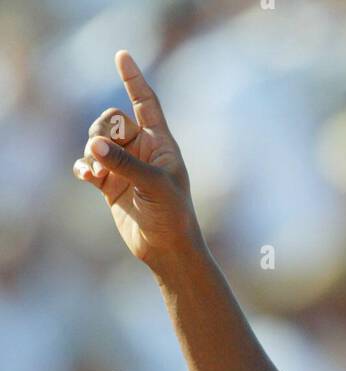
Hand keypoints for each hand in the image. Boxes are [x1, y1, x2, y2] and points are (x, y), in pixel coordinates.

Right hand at [73, 49, 202, 268]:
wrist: (166, 249)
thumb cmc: (172, 216)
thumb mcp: (153, 186)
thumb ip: (124, 163)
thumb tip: (93, 145)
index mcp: (161, 143)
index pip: (146, 103)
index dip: (133, 80)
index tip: (121, 55)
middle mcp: (142, 150)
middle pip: (111, 121)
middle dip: (102, 130)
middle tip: (101, 150)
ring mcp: (125, 166)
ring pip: (96, 141)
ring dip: (91, 151)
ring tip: (95, 172)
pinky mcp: (111, 185)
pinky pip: (89, 164)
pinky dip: (84, 167)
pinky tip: (86, 175)